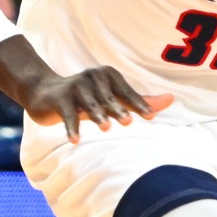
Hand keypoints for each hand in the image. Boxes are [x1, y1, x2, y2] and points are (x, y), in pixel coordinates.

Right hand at [17, 65, 173, 141]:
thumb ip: (138, 100)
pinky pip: (67, 114)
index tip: (150, 116)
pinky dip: (72, 127)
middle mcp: (92, 77)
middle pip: (108, 98)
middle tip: (128, 123)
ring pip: (89, 104)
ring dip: (97, 115)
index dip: (138, 104)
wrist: (45, 93)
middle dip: (117, 110)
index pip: (126, 92)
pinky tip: (75, 140)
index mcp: (108, 76)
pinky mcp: (59, 97)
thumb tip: (171, 99)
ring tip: (105, 128)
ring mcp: (75, 86)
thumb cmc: (86, 98)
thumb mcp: (111, 98)